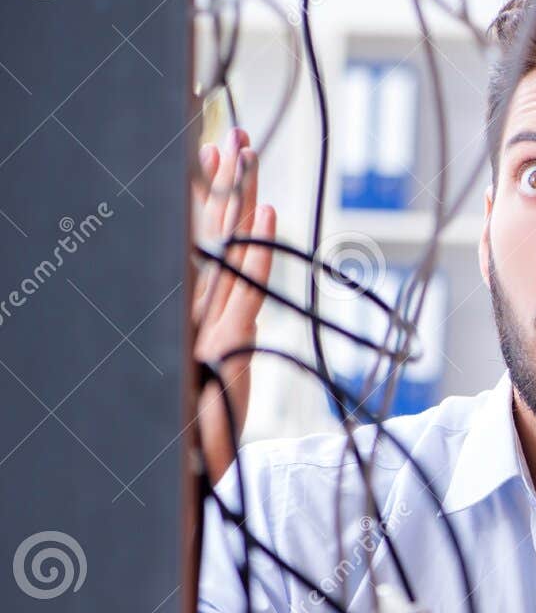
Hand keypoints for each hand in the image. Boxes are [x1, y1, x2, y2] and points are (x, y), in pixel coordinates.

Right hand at [193, 127, 273, 483]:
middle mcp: (195, 311)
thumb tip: (244, 305)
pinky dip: (258, 251)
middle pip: (209, 233)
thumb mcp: (215, 375)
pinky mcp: (226, 344)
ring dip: (238, 199)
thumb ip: (226, 335)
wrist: (190, 477)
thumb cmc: (202, 432)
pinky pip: (246, 288)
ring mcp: (207, 324)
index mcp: (191, 312)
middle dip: (222, 183)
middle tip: (233, 135)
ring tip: (245, 153)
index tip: (220, 156)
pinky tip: (268, 214)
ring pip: (224, 249)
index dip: (212, 198)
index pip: (201, 242)